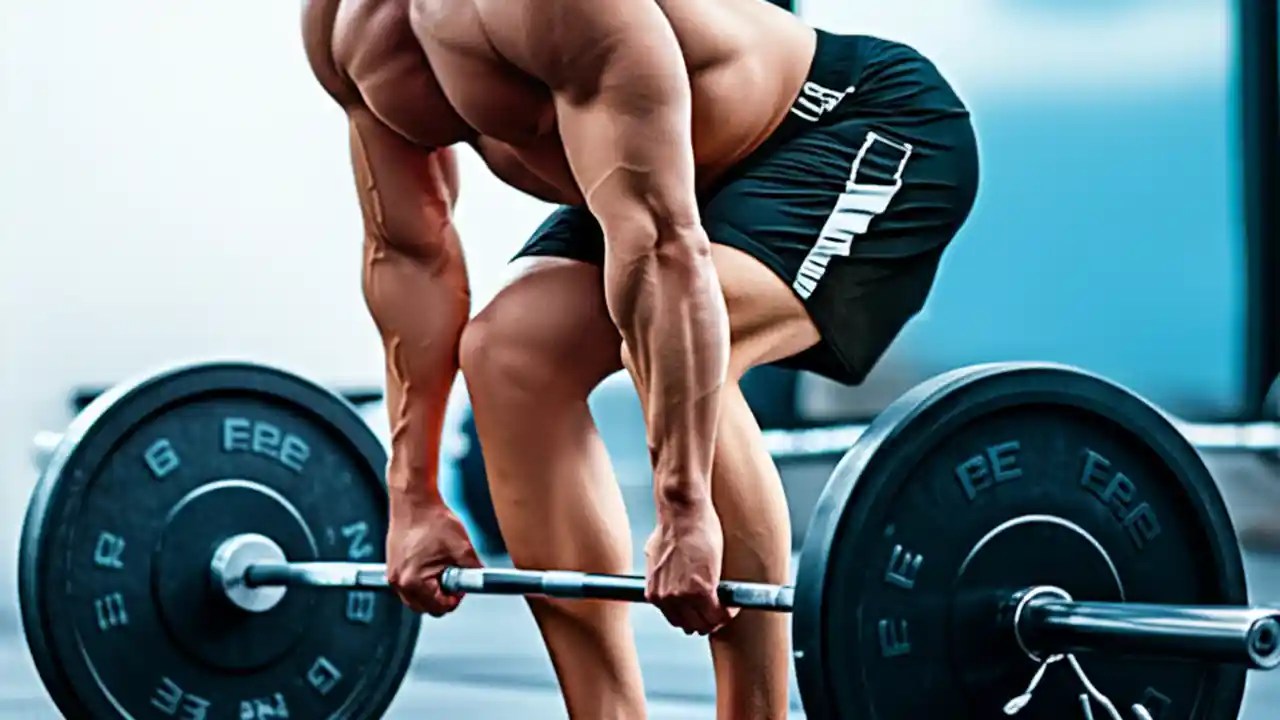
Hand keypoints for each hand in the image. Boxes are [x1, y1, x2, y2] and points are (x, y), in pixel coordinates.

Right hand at [385, 499, 481, 615]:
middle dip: (443, 596)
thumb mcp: (462, 548)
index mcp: (413, 581)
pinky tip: (431, 562)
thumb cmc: (432, 519)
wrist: (415, 500)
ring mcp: (393, 575)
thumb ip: (474, 571)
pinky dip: (421, 580)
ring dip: (432, 589)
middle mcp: (399, 581)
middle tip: (454, 577)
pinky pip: (409, 585)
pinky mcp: (392, 566)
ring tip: (442, 567)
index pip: (440, 607)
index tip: (462, 586)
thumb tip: (480, 581)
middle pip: (426, 607)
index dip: (456, 597)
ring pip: (417, 599)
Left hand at [644, 497, 737, 634]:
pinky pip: (720, 613)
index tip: (704, 613)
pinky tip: (734, 604)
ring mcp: (684, 597)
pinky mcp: (703, 590)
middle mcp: (666, 599)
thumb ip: (662, 575)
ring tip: (728, 608)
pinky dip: (729, 612)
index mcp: (654, 593)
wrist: (681, 512)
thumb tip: (668, 577)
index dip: (693, 618)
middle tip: (719, 612)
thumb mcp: (657, 557)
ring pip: (707, 622)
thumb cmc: (671, 527)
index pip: (676, 619)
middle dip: (707, 621)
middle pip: (691, 625)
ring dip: (719, 618)